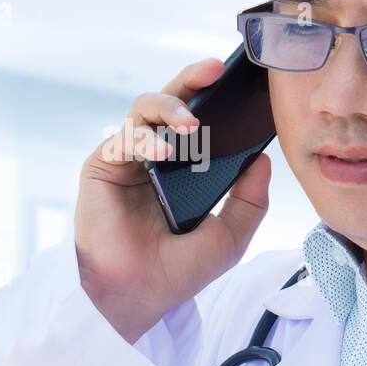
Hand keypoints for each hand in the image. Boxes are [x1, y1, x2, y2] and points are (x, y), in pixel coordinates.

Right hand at [75, 58, 271, 342]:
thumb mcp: (230, 237)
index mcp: (185, 166)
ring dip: (170, 107)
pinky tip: (162, 154)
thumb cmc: (178, 270)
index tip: (241, 83)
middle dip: (192, 79)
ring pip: (143, 108)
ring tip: (191, 125)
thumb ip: (251, 201)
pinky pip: (124, 138)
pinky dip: (145, 141)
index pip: (200, 118)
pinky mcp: (102, 166)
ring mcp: (128, 159)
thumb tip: (263, 160)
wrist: (139, 296)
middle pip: (171, 100)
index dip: (216, 97)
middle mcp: (155, 155)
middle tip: (214, 69)